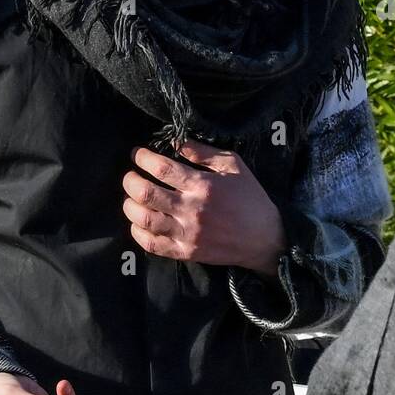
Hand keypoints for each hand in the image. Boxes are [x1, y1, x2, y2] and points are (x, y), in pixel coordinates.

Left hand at [123, 141, 286, 277]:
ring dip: (130, 206)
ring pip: (144, 219)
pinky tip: (138, 223)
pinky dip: (138, 233)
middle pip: (146, 193)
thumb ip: (205, 153)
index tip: (137, 154)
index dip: (143, 158)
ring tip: (131, 199)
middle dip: (130, 181)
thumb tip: (178, 143)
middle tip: (130, 176)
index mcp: (203, 185)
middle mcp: (191, 209)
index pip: (162, 168)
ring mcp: (187, 233)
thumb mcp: (234, 166)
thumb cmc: (250, 198)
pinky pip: (152, 244)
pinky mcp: (186, 252)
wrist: (265, 238)